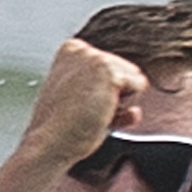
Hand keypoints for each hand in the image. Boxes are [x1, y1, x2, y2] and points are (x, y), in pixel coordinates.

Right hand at [20, 38, 147, 169]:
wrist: (51, 142)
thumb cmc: (61, 129)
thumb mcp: (80, 103)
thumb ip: (102, 95)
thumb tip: (135, 112)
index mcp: (70, 52)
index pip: (110, 68)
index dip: (103, 94)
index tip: (79, 106)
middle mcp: (83, 49)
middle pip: (125, 71)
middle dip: (113, 98)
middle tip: (85, 113)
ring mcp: (95, 58)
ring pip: (134, 79)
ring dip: (118, 104)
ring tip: (91, 114)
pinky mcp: (108, 71)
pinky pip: (140, 86)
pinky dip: (126, 107)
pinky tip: (101, 113)